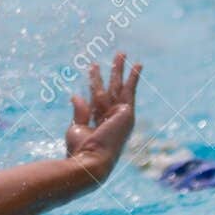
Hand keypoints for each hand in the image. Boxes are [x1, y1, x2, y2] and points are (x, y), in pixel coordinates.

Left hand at [66, 52, 139, 179]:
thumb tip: (76, 95)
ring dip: (120, 69)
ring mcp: (119, 116)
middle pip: (110, 90)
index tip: (92, 68)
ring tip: (121, 53)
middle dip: (112, 73)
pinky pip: (129, 90)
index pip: (97, 99)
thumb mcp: (77, 128)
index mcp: (99, 124)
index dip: (94, 83)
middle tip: (115, 56)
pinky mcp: (126, 112)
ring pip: (118, 87)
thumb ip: (80, 111)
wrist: (90, 161)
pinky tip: (138, 65)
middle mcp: (111, 119)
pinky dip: (134, 77)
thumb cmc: (80, 150)